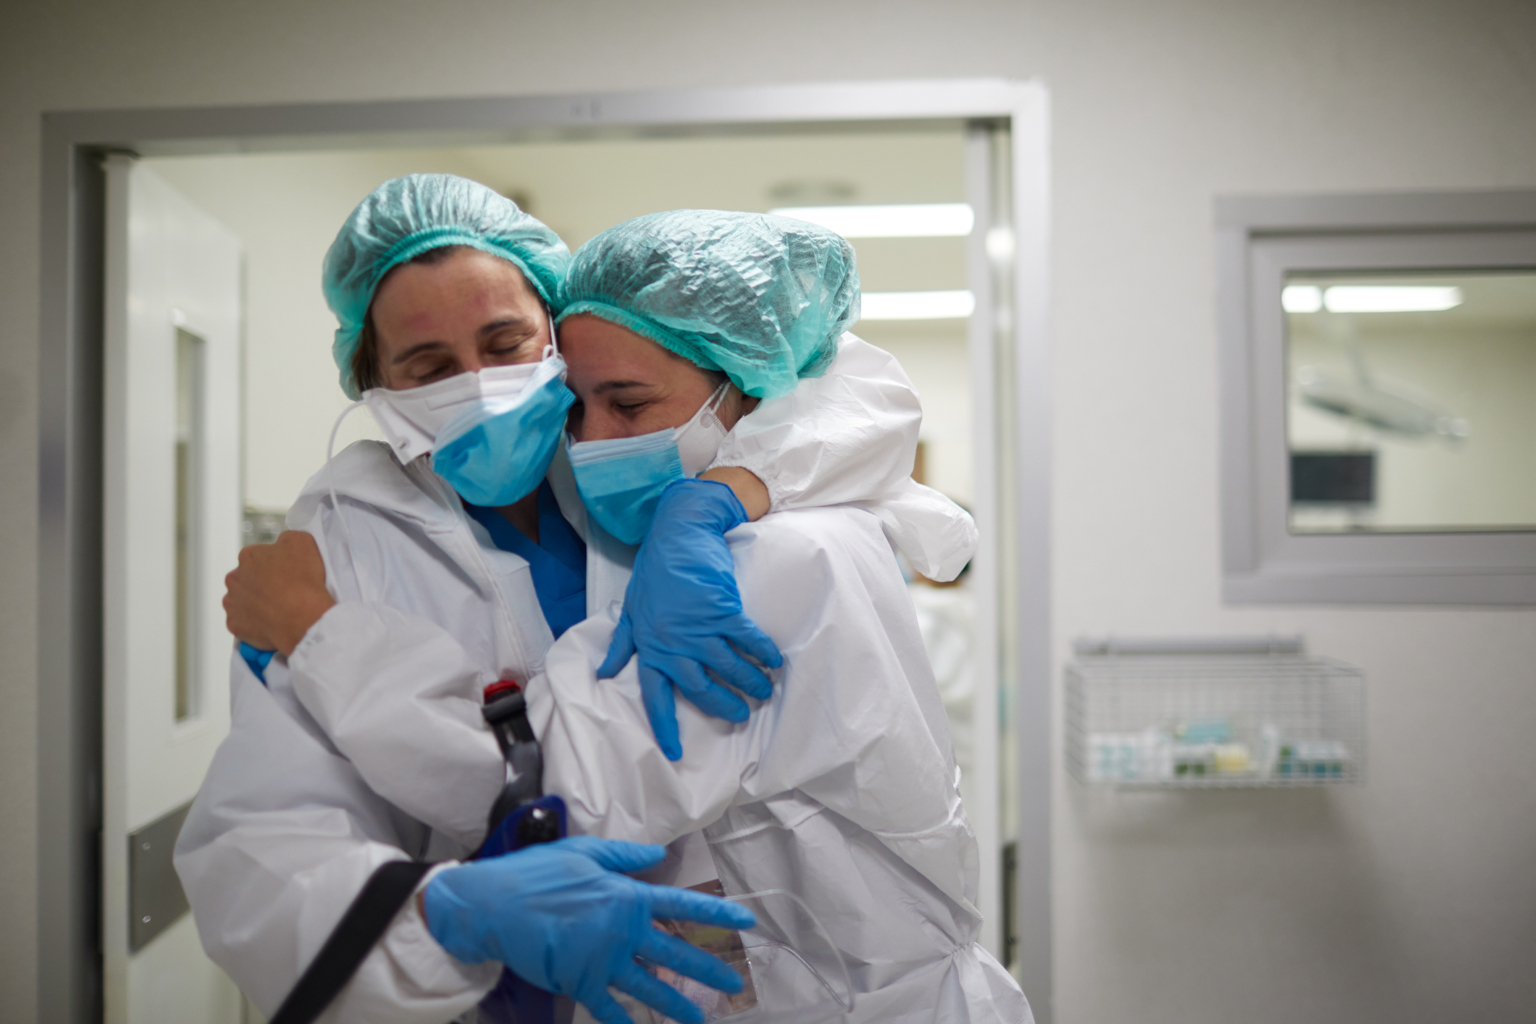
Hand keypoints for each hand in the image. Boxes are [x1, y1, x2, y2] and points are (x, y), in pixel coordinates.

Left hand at [222, 531, 335, 656]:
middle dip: (260, 583)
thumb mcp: (303, 542)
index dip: (273, 564)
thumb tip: (282, 544)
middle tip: (281, 590)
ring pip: (241, 600)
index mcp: (248, 556)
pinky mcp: (235, 625)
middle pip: (246, 578)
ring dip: (255, 602)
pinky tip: (270, 621)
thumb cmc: (303, 583)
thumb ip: (286, 538)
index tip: (285, 573)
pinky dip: (253, 622)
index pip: (257, 556)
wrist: (304, 618)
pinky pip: (242, 622)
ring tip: (277, 607)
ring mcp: (232, 603)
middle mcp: (234, 578)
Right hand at [423, 836, 755, 1023]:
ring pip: (649, 988)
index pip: (682, 905)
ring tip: (701, 1018)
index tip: (744, 920)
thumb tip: (658, 855)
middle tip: (732, 982)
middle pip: (674, 953)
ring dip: (676, 1005)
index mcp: (627, 895)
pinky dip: (625, 1022)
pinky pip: (609, 1007)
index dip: (715, 913)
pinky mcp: (579, 982)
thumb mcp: (584, 852)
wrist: (493, 905)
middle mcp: (622, 930)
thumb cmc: (536, 874)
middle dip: (707, 968)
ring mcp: (602, 960)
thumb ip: (625, 857)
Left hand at [598, 479, 782, 760]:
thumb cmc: (654, 570)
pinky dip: (762, 653)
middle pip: (701, 689)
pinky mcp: (722, 610)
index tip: (674, 752)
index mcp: (650, 647)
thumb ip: (621, 644)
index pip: (656, 696)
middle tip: (741, 714)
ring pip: (729, 668)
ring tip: (764, 689)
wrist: (678, 533)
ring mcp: (699, 628)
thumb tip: (604, 673)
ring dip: (750, 682)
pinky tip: (773, 661)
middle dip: (724, 706)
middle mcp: (673, 644)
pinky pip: (747, 641)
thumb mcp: (630, 608)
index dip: (665, 726)